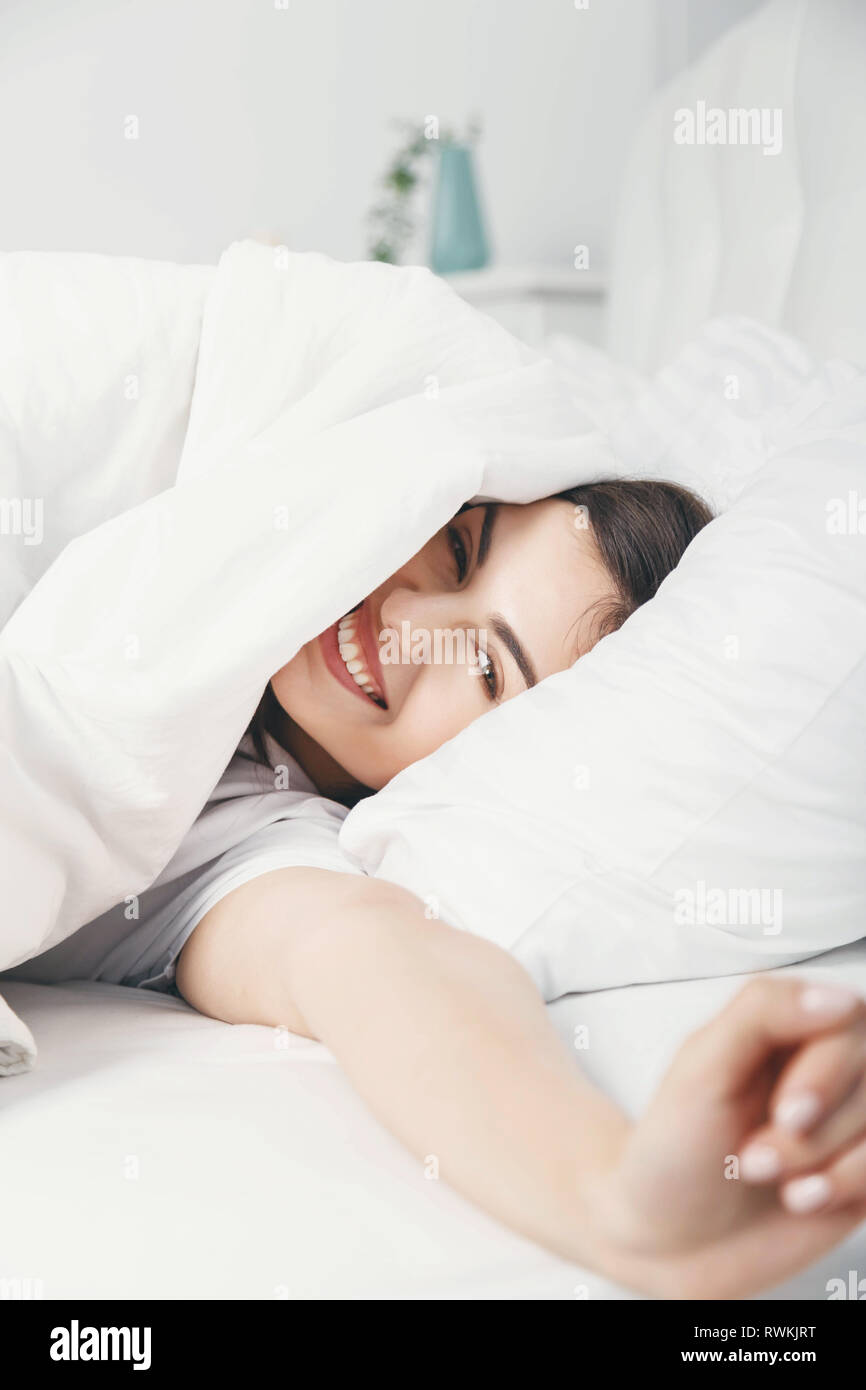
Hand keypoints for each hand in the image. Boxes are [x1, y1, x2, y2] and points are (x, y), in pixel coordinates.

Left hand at [586, 975, 865, 1297]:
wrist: (674, 1243)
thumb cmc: (675, 1149)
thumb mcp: (701, 1069)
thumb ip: (762, 1012)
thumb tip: (837, 998)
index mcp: (786, 1026)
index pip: (846, 1021)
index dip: (824, 1074)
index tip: (785, 1114)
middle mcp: (824, 1066)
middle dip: (812, 1133)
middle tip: (753, 1157)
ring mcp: (847, 1120)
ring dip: (823, 1164)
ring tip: (765, 1176)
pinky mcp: (863, 1169)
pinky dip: (846, 1189)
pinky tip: (801, 1199)